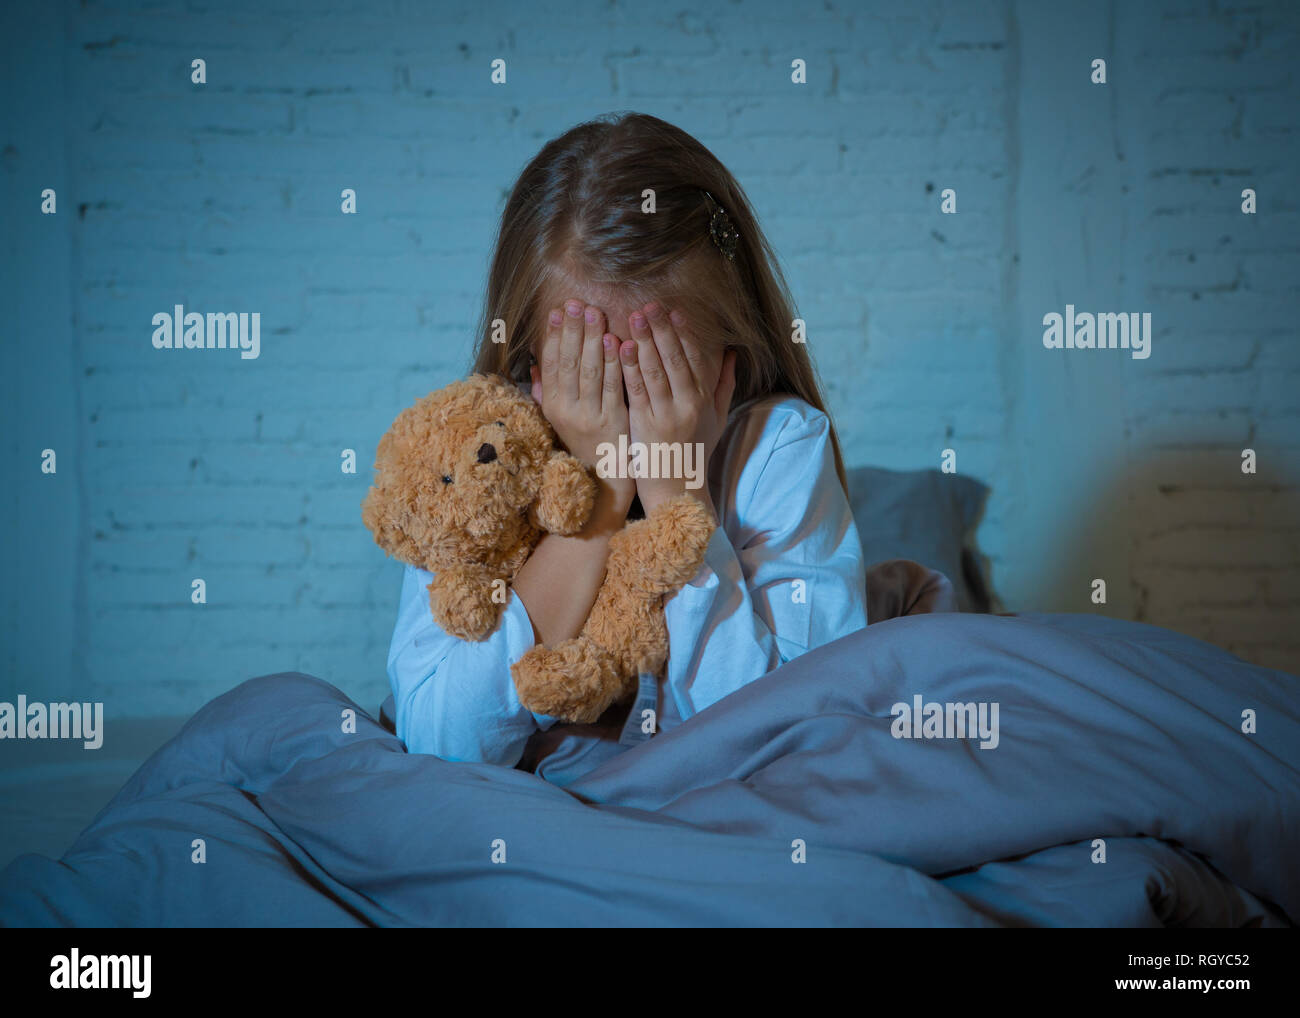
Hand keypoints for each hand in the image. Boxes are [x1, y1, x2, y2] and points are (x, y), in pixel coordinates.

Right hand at [531, 299, 636, 512]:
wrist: (604, 480)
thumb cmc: (585, 442)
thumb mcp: (559, 419)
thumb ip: (546, 391)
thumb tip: (535, 364)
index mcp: (551, 405)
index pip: (551, 363)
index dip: (554, 335)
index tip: (558, 310)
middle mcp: (566, 410)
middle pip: (568, 362)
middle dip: (572, 330)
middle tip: (577, 303)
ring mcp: (588, 416)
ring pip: (588, 371)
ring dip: (592, 339)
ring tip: (595, 312)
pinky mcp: (611, 421)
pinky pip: (611, 386)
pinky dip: (612, 362)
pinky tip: (616, 341)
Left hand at [619, 301, 736, 515]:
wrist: (678, 490)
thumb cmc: (696, 453)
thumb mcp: (717, 419)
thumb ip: (724, 385)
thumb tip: (732, 353)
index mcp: (703, 400)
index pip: (693, 360)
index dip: (683, 334)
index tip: (675, 311)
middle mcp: (687, 405)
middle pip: (673, 361)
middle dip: (661, 330)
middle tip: (649, 305)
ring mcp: (665, 415)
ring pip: (654, 372)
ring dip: (644, 342)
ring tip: (633, 318)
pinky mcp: (644, 426)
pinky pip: (636, 391)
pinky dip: (629, 368)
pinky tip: (621, 348)